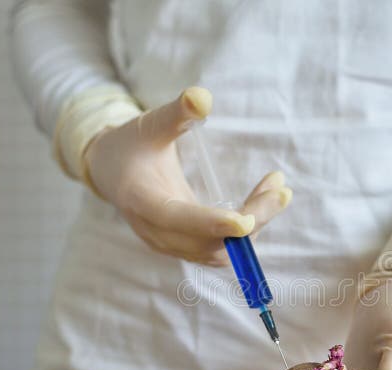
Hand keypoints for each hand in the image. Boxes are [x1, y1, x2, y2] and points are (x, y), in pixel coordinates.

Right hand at [83, 86, 291, 265]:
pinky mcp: (185, 248)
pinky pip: (221, 249)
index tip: (245, 221)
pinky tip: (264, 202)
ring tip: (278, 191)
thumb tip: (203, 96)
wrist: (110, 172)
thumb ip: (177, 113)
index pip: (177, 220)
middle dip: (250, 219)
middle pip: (209, 241)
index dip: (211, 224)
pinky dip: (247, 231)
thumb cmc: (130, 145)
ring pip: (220, 251)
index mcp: (143, 201)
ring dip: (254, 225)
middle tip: (280, 190)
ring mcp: (171, 245)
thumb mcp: (150, 123)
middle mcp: (156, 233)